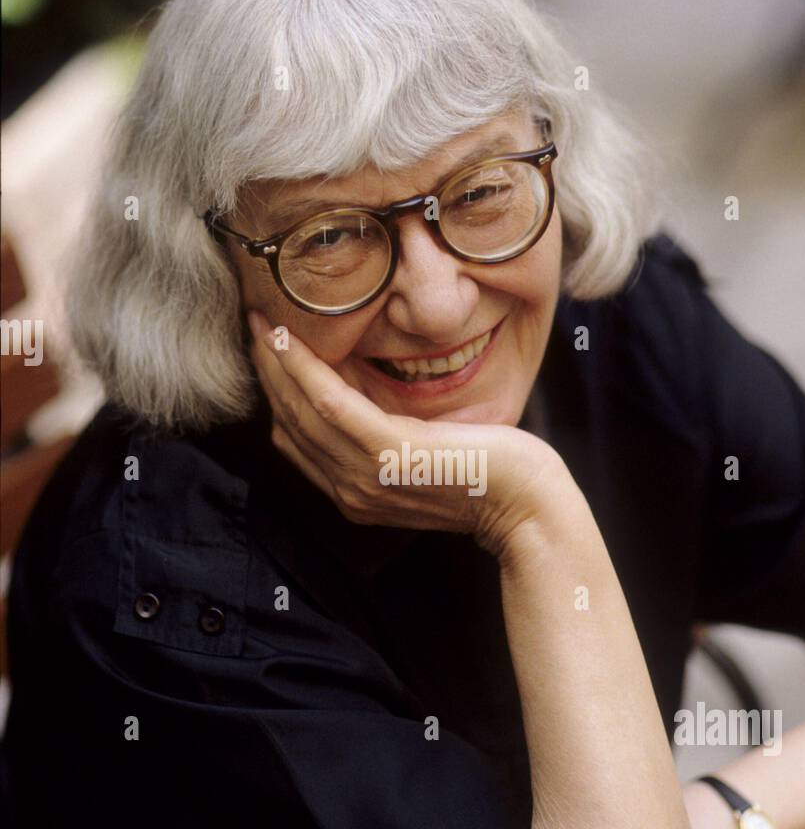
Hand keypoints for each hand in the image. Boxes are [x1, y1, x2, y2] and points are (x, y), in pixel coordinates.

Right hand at [247, 310, 567, 560]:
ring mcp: (365, 476)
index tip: (268, 349)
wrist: (529, 507)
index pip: (297, 439)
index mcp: (356, 493)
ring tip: (262, 322)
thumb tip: (370, 390)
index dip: (276, 392)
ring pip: (300, 410)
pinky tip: (291, 337)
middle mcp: (350, 491)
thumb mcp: (428, 454)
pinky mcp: (388, 455)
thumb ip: (391, 437)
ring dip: (276, 362)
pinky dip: (304, 368)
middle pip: (289, 423)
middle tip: (252, 323)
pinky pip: (330, 403)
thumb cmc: (492, 474)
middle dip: (267, 371)